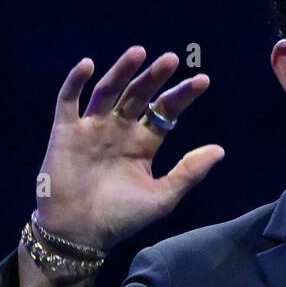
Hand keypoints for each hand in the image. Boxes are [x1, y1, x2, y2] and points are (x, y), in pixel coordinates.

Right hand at [33, 46, 224, 252]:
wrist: (78, 233)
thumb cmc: (120, 219)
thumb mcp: (162, 197)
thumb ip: (189, 172)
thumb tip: (220, 150)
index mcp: (143, 144)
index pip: (165, 112)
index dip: (182, 96)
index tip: (202, 81)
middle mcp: (119, 130)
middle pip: (138, 95)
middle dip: (154, 77)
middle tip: (170, 59)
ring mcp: (92, 128)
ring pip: (108, 91)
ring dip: (122, 71)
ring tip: (139, 53)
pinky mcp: (65, 131)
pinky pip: (68, 100)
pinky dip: (75, 82)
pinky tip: (88, 65)